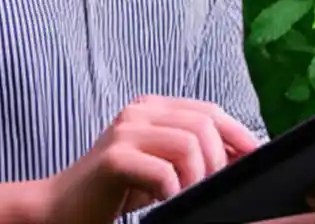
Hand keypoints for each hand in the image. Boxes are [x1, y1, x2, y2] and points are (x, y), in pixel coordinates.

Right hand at [36, 95, 260, 223]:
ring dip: (196, 178)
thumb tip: (241, 152)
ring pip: (188, 145)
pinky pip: (163, 172)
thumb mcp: (162, 165)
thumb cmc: (116, 190)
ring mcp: (125, 131)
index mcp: (153, 107)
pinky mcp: (113, 158)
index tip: (255, 157)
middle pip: (204, 125)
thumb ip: (194, 152)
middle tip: (207, 188)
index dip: (238, 134)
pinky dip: (172, 191)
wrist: (59, 208)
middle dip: (217, 162)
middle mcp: (140, 111)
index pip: (210, 111)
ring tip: (184, 195)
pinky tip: (163, 200)